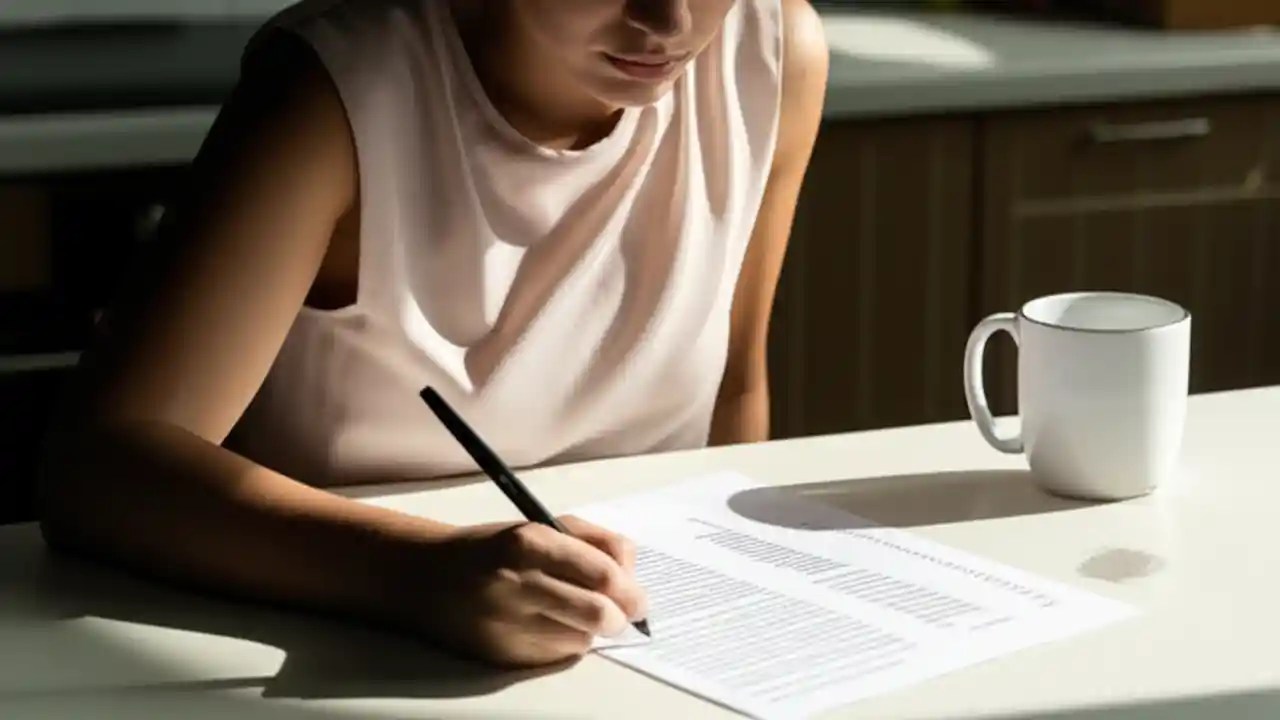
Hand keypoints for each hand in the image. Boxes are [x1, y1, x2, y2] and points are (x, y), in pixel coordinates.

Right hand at [406, 515, 647, 667]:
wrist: (424, 577)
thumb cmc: (491, 548)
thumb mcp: (538, 526)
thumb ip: (592, 541)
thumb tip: (631, 572)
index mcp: (529, 542)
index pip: (603, 574)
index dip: (630, 589)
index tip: (639, 597)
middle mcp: (517, 583)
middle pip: (598, 614)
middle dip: (620, 617)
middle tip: (623, 614)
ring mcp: (508, 624)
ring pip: (581, 639)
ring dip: (590, 630)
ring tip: (579, 616)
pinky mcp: (502, 654)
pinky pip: (556, 656)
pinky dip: (565, 643)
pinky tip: (550, 627)